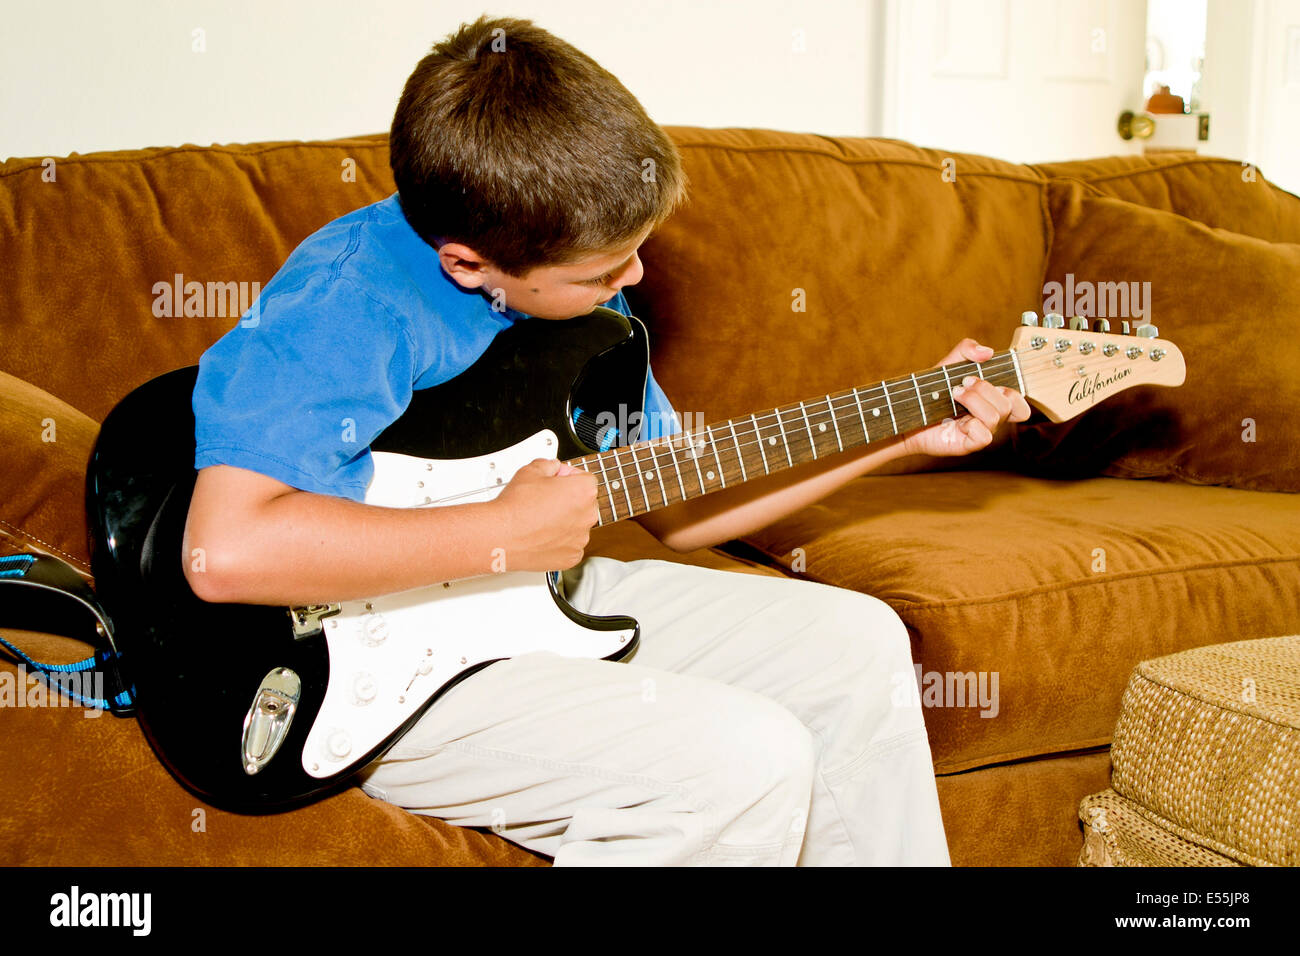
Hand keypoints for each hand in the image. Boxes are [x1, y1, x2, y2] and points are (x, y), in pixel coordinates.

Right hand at [489, 458, 598, 570]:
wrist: (502, 536)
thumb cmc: (516, 507)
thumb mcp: (531, 470)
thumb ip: (548, 465)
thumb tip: (551, 467)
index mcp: (584, 491)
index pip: (585, 479)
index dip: (568, 478)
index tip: (557, 481)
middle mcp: (588, 515)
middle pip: (583, 503)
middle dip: (568, 500)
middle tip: (546, 500)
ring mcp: (581, 538)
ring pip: (576, 525)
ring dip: (564, 522)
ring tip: (540, 519)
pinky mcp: (572, 557)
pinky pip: (570, 545)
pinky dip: (559, 541)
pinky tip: (542, 535)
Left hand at [902, 339, 1031, 457]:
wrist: (908, 413)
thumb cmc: (931, 392)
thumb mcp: (949, 364)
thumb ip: (967, 350)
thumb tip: (987, 352)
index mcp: (992, 402)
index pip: (1020, 403)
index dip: (1011, 391)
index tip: (981, 378)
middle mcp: (990, 418)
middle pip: (1009, 404)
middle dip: (984, 388)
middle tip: (961, 384)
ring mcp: (980, 432)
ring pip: (995, 417)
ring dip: (973, 400)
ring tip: (954, 395)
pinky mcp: (968, 444)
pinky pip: (984, 437)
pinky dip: (972, 425)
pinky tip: (956, 421)